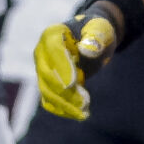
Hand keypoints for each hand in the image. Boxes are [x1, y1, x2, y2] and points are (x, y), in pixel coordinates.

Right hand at [34, 1, 122, 119]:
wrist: (95, 36)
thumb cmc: (98, 29)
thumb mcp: (101, 29)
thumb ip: (95, 37)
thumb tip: (86, 50)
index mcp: (51, 35)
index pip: (53, 52)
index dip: (62, 68)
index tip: (73, 84)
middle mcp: (41, 53)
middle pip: (47, 75)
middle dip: (64, 91)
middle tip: (84, 103)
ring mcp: (42, 69)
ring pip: (47, 91)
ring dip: (64, 104)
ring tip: (84, 112)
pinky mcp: (48, 82)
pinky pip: (50, 99)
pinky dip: (62, 108)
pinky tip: (79, 115)